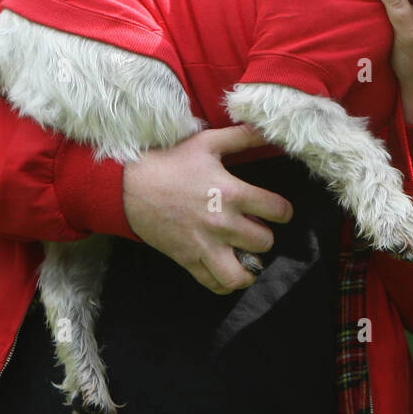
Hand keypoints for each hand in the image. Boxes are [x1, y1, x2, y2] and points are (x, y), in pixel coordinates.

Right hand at [122, 125, 292, 294]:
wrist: (127, 186)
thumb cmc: (170, 161)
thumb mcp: (208, 142)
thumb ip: (243, 137)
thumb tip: (268, 129)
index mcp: (232, 193)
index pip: (277, 210)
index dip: (284, 211)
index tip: (280, 211)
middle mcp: (222, 223)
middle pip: (264, 242)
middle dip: (265, 235)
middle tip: (256, 228)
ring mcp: (204, 245)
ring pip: (242, 274)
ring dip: (250, 267)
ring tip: (247, 256)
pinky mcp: (187, 259)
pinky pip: (215, 284)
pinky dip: (226, 283)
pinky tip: (228, 268)